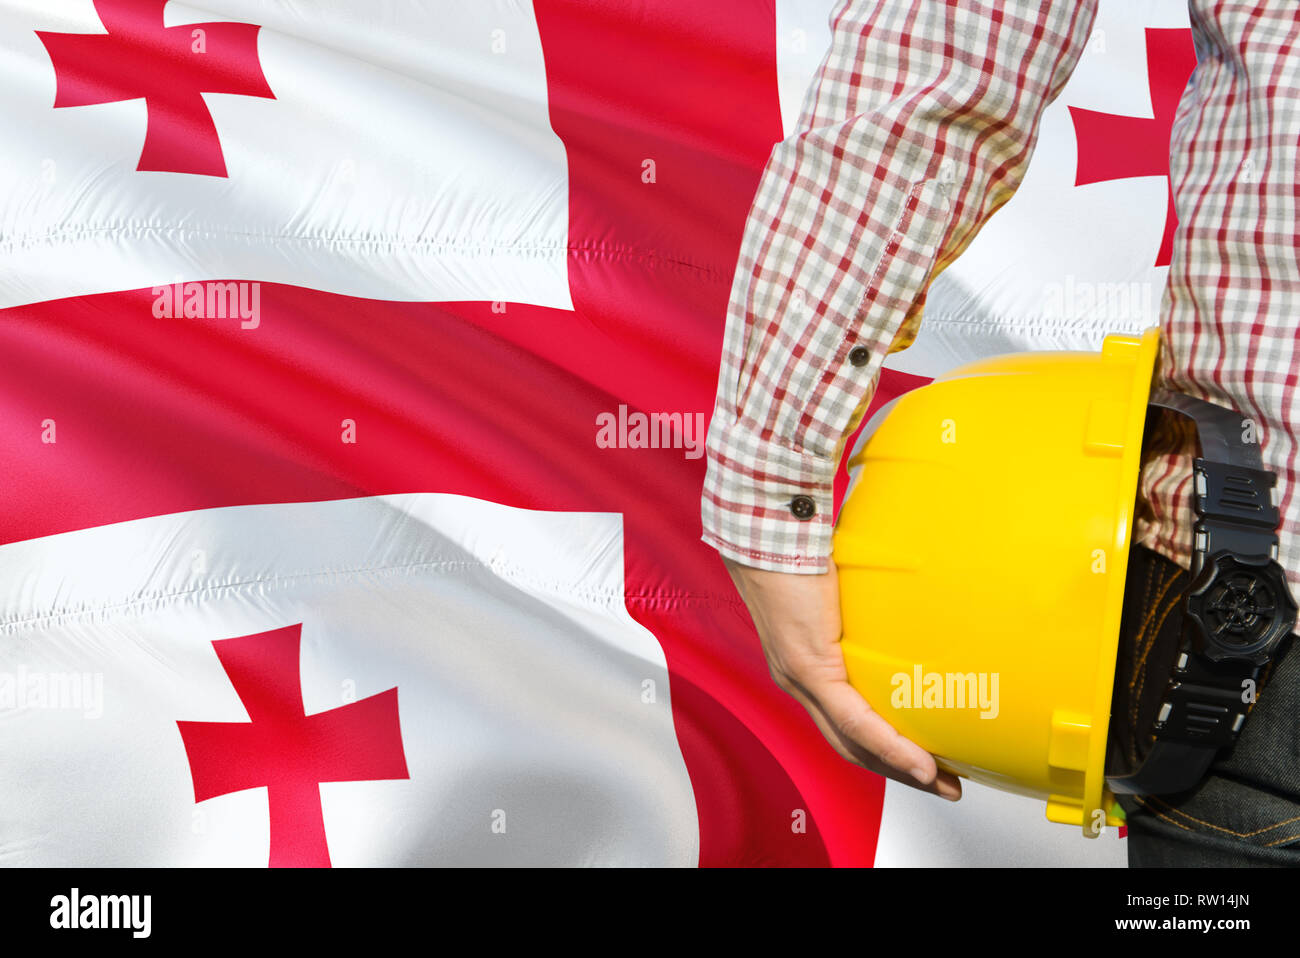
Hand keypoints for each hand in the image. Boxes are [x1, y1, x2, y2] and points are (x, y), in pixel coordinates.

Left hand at [723, 555, 960, 800]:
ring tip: (942, 782)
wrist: (769, 533)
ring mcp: (801, 678)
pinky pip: (853, 718)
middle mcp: (799, 682)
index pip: (844, 725)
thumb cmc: (799, 549)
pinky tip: (920, 763)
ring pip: (853, 743)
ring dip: (901, 769)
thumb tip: (909, 597)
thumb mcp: (841, 590)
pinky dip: (889, 746)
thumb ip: (865, 607)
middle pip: (850, 746)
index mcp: (806, 668)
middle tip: (943, 784)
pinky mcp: (809, 667)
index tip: (922, 762)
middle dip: (899, 772)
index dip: (883, 750)